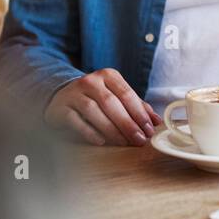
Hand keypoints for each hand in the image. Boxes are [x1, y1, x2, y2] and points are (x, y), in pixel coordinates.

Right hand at [45, 68, 160, 145]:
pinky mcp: (61, 108)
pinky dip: (90, 132)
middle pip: (112, 103)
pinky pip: (76, 120)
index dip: (139, 113)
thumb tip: (157, 121)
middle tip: (139, 140)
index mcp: (108, 75)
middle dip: (128, 124)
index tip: (149, 130)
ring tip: (123, 142)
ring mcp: (74, 93)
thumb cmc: (97, 99)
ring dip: (111, 129)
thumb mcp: (117, 97)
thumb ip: (137, 107)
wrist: (64, 97)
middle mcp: (90, 81)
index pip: (127, 94)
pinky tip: (101, 141)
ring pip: (94, 111)